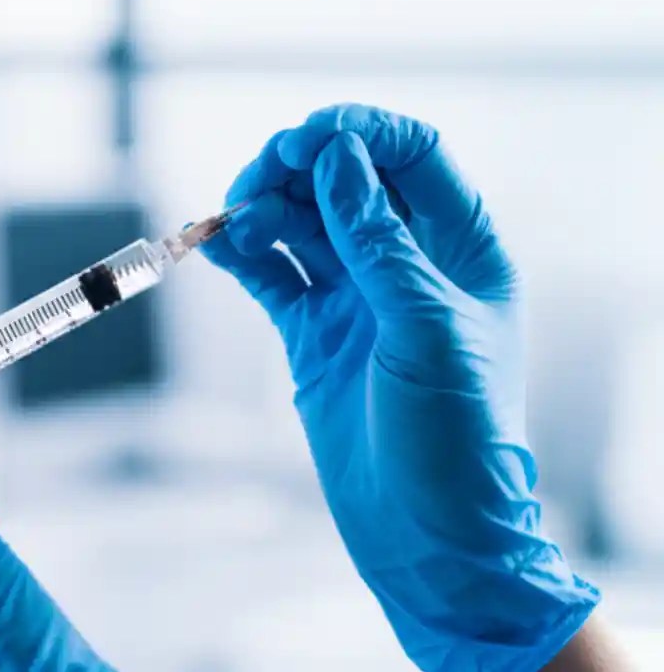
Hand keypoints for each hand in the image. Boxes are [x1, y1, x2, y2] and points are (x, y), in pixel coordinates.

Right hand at [202, 104, 599, 670]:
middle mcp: (406, 264)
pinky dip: (241, 255)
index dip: (361, 135)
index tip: (310, 138)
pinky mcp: (311, 334)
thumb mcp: (425, 329)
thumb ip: (379, 242)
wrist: (426, 536)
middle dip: (299, 166)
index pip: (412, 156)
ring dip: (263, 208)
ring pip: (301, 223)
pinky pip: (270, 275)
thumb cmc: (454, 439)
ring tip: (231, 218)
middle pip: (345, 181)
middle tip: (260, 175)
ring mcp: (354, 299)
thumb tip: (338, 157)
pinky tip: (212, 245)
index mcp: (459, 251)